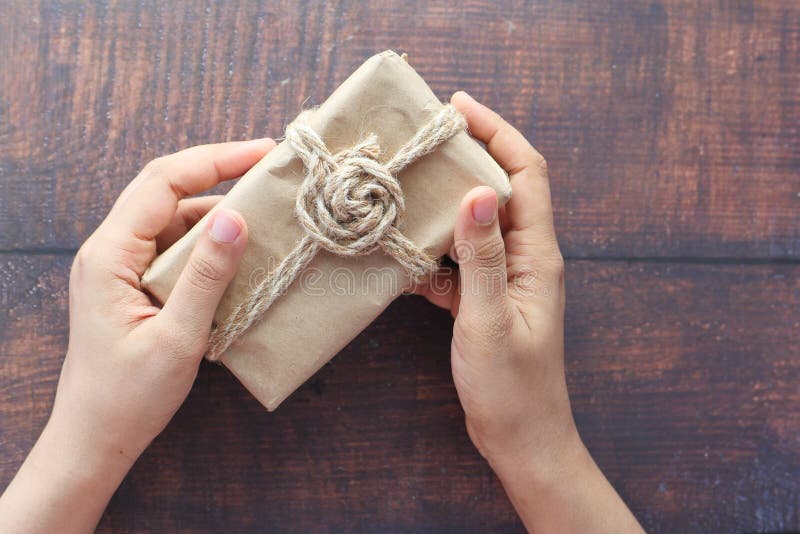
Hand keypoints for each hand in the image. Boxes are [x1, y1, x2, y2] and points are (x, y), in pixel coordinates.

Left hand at [0, 138, 274, 532]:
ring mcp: (119, 265)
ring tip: (263, 212)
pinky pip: (172, 246)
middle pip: (164, 189)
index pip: (162, 182)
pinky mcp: (132, 283)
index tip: (262, 151)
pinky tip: (238, 253)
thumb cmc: (129, 395)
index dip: (214, 159)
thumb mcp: (177, 336)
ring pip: (171, 217)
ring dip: (215, 211)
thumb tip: (235, 217)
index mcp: (110, 254)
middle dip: (217, 171)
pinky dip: (206, 242)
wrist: (95, 437)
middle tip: (267, 167)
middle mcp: (110, 250)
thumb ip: (206, 275)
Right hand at [417, 92, 641, 531]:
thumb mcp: (489, 321)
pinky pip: (457, 262)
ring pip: (473, 224)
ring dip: (442, 204)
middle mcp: (524, 258)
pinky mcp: (484, 299)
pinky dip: (431, 254)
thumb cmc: (512, 389)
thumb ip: (483, 257)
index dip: (497, 132)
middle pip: (500, 189)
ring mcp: (504, 278)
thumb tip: (479, 191)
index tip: (458, 107)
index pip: (526, 173)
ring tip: (403, 187)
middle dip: (465, 157)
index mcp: (536, 256)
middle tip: (422, 138)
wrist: (521, 440)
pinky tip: (400, 257)